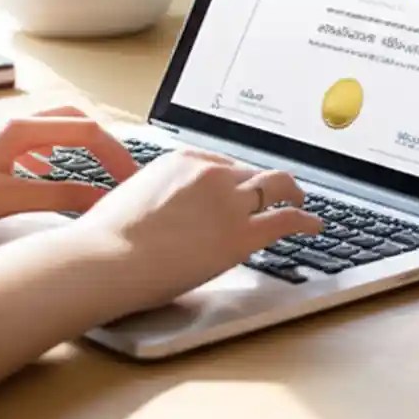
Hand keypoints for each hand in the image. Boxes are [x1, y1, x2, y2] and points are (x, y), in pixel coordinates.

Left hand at [0, 107, 137, 231]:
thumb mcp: (8, 198)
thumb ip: (57, 196)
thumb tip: (99, 198)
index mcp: (21, 131)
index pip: (87, 130)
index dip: (116, 154)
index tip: (132, 181)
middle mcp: (12, 127)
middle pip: (74, 119)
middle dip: (103, 141)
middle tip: (121, 169)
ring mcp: (0, 139)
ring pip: (54, 132)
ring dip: (80, 146)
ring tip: (96, 172)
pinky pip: (35, 146)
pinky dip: (55, 158)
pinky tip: (49, 177)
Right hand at [74, 149, 322, 309]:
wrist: (106, 258)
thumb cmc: (106, 238)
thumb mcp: (129, 197)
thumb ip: (155, 195)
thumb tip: (159, 210)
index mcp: (180, 161)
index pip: (220, 162)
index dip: (235, 177)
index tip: (240, 186)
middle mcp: (210, 174)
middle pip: (250, 172)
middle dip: (264, 182)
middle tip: (277, 190)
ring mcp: (228, 202)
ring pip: (276, 186)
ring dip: (292, 191)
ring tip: (301, 200)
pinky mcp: (241, 234)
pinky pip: (286, 218)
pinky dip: (304, 218)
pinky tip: (313, 224)